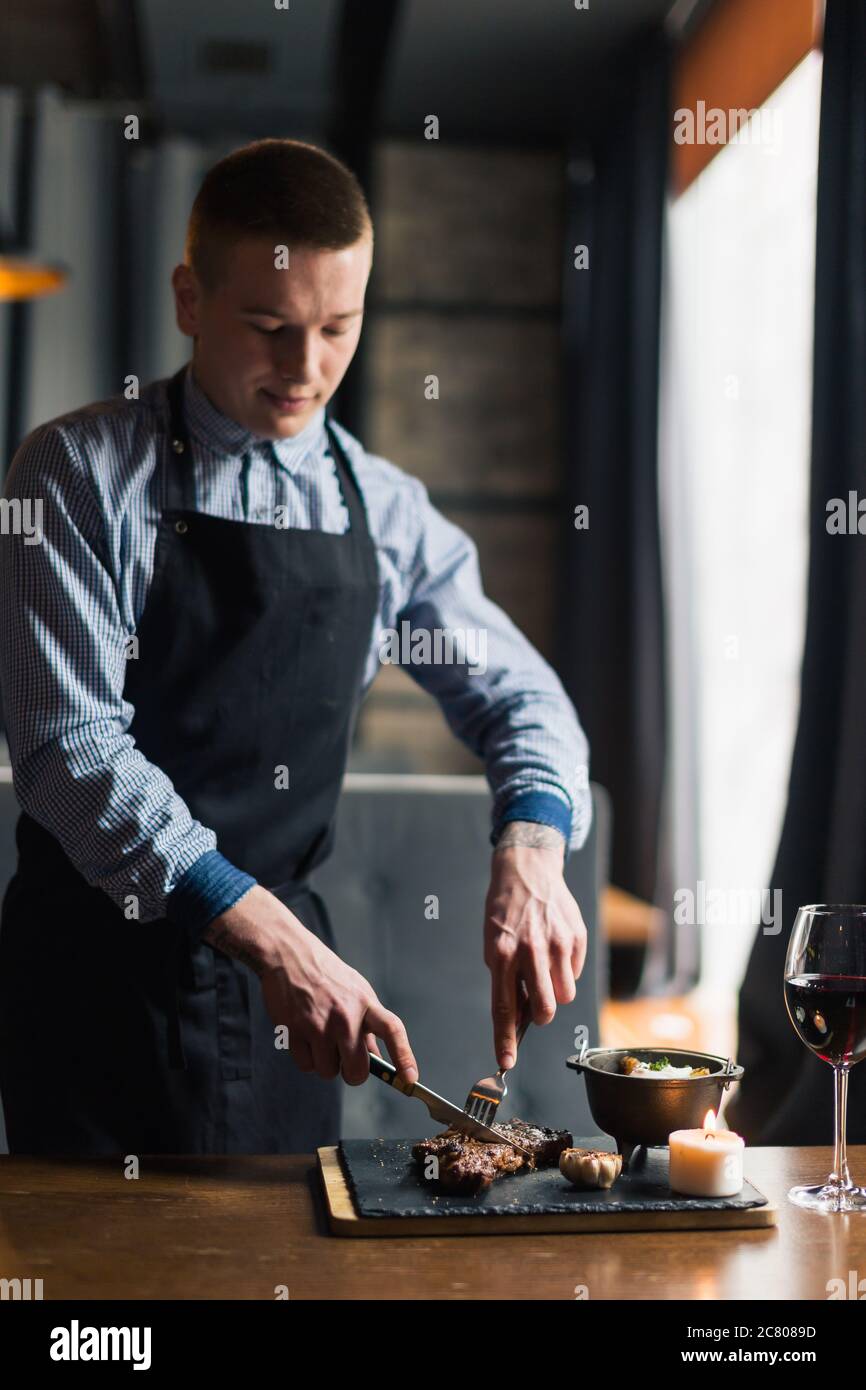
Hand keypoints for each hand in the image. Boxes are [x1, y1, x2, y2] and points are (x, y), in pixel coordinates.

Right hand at [202, 885, 417, 1086]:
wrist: (289, 955)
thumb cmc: (327, 975)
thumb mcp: (356, 992)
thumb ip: (368, 1026)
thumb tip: (376, 1059)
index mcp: (366, 1003)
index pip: (392, 1031)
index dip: (404, 1057)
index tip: (410, 1079)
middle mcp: (345, 1015)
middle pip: (357, 1070)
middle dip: (352, 1073)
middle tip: (346, 1061)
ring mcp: (319, 1024)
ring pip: (329, 1072)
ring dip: (325, 1063)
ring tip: (320, 1037)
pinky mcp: (295, 1030)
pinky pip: (306, 1066)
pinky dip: (306, 1058)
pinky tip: (304, 1036)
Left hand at [484, 822, 586, 1070]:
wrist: (527, 870)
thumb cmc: (505, 911)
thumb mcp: (493, 943)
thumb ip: (505, 979)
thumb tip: (520, 1016)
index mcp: (502, 954)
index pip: (504, 1007)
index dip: (505, 1039)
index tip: (506, 1062)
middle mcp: (530, 950)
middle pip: (545, 1010)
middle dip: (542, 1016)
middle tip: (537, 1005)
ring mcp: (556, 943)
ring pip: (565, 996)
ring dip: (556, 992)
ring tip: (545, 968)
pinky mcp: (576, 937)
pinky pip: (575, 973)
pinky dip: (566, 970)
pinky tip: (555, 949)